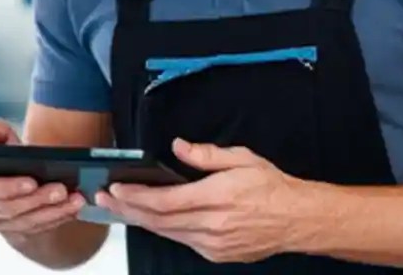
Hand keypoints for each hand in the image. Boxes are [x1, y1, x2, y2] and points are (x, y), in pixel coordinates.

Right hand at [0, 118, 86, 238]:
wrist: (18, 179)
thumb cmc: (9, 157)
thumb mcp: (3, 139)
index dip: (4, 187)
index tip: (31, 181)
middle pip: (7, 207)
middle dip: (37, 199)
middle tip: (61, 189)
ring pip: (24, 221)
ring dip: (51, 211)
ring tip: (73, 198)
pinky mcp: (13, 232)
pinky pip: (36, 229)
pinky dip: (56, 219)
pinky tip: (73, 209)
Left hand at [96, 138, 307, 263]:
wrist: (299, 219)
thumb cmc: (272, 188)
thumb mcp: (241, 158)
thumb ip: (206, 154)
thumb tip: (178, 147)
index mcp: (215, 198)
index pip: (163, 200)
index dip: (135, 195)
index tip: (115, 188)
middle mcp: (211, 226)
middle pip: (158, 220)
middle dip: (127, 208)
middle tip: (104, 198)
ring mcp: (214, 244)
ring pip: (166, 233)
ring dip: (140, 220)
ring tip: (119, 207)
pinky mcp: (217, 255)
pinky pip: (182, 241)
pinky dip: (163, 229)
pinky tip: (151, 219)